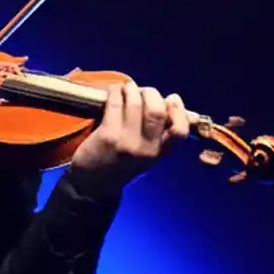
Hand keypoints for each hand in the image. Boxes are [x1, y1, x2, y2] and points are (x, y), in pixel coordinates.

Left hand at [69, 81, 189, 194]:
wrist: (92, 185)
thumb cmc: (120, 164)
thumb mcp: (146, 155)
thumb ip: (158, 134)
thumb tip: (169, 101)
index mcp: (159, 153)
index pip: (180, 130)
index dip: (179, 110)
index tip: (171, 98)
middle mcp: (146, 148)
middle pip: (157, 111)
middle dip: (151, 94)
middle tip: (143, 91)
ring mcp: (126, 141)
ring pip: (135, 104)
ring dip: (131, 89)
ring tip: (127, 88)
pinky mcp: (107, 135)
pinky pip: (114, 104)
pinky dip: (115, 91)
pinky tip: (113, 91)